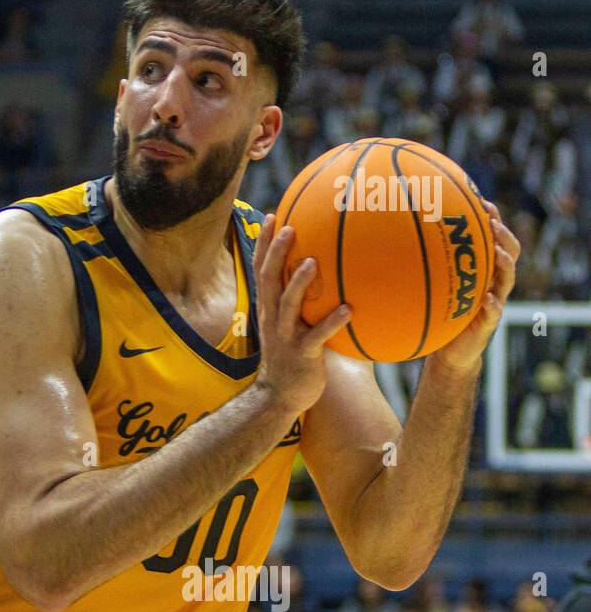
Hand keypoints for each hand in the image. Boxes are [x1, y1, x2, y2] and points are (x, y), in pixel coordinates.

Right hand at [252, 213, 351, 414]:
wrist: (280, 395)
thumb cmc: (293, 356)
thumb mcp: (291, 325)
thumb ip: (304, 302)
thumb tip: (331, 278)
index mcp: (268, 308)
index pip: (261, 269)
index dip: (264, 243)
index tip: (272, 216)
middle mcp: (272, 317)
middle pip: (269, 278)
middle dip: (275, 252)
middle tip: (287, 227)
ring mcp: (284, 335)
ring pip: (287, 304)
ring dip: (299, 282)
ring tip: (313, 262)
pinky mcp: (301, 354)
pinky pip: (317, 335)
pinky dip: (332, 322)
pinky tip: (349, 309)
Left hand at [426, 200, 519, 376]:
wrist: (447, 353)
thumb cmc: (434, 316)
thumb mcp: (424, 290)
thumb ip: (413, 270)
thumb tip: (380, 244)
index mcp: (478, 272)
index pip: (490, 240)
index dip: (490, 219)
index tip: (480, 198)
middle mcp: (490, 284)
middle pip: (507, 253)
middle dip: (503, 234)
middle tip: (492, 219)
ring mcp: (493, 304)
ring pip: (507, 279)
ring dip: (504, 264)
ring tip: (496, 251)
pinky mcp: (487, 326)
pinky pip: (494, 314)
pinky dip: (493, 306)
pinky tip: (488, 300)